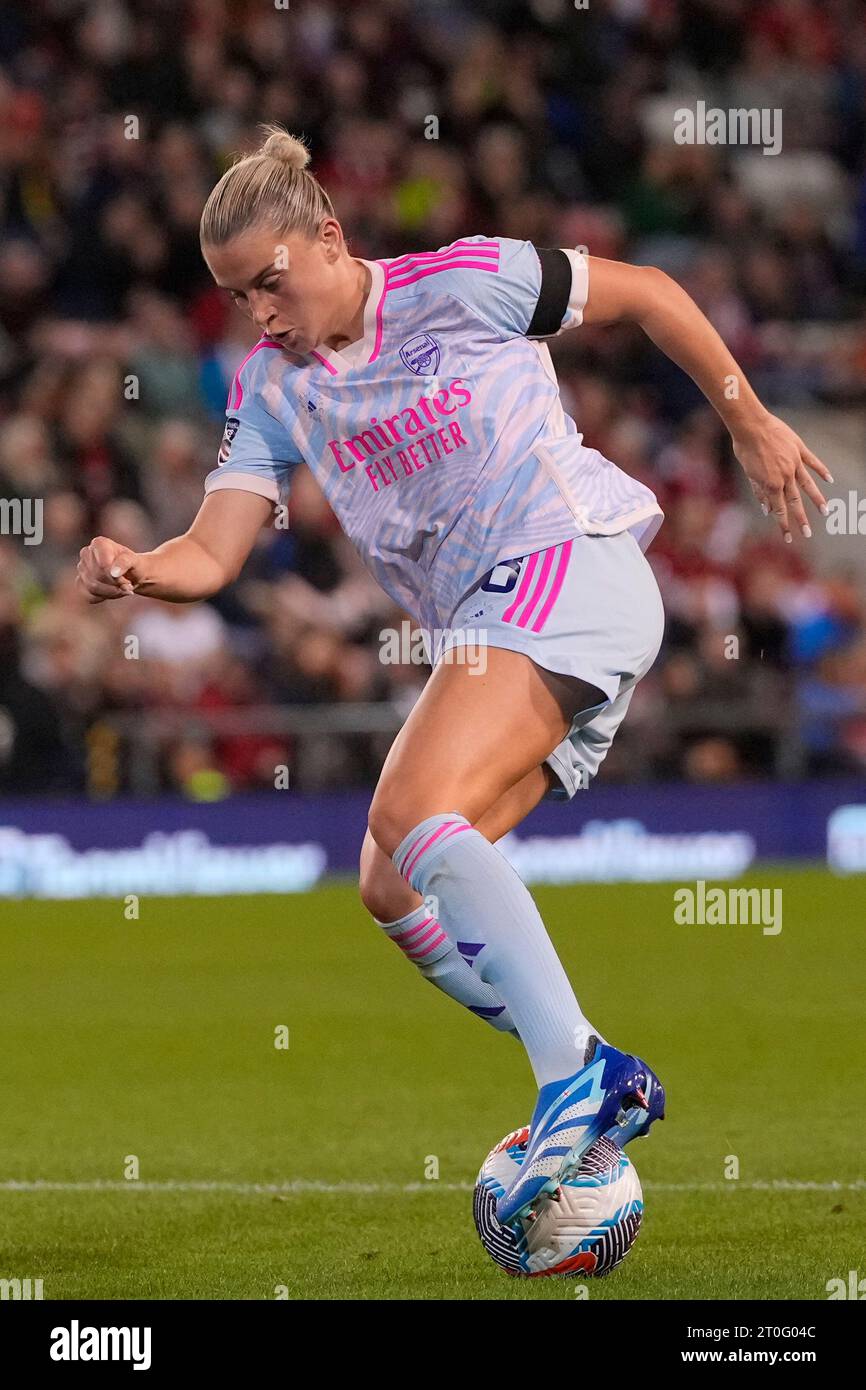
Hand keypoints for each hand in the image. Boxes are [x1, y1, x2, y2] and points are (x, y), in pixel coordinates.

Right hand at [77, 536, 144, 602]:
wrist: (131, 574)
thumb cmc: (133, 564)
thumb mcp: (135, 561)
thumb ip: (125, 562)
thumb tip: (113, 573)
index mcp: (99, 543)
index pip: (103, 565)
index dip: (115, 576)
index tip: (126, 579)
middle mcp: (86, 553)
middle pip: (98, 576)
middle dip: (115, 585)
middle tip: (127, 585)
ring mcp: (81, 568)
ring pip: (92, 587)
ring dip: (111, 592)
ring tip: (122, 589)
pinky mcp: (80, 583)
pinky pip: (88, 595)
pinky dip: (103, 597)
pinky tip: (112, 593)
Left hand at [732, 413, 831, 542]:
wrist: (751, 425)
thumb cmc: (745, 449)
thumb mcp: (749, 473)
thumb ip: (759, 491)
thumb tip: (766, 509)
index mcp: (771, 484)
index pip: (779, 509)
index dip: (783, 524)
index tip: (789, 538)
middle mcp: (784, 476)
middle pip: (795, 501)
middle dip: (801, 519)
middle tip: (808, 534)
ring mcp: (794, 463)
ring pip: (808, 485)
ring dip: (817, 500)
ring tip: (825, 512)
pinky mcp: (799, 449)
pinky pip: (813, 462)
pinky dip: (822, 470)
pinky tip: (830, 479)